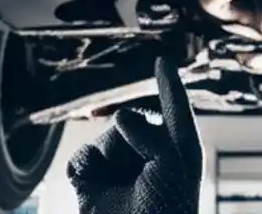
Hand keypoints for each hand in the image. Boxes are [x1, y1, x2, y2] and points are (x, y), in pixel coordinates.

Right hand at [67, 58, 202, 213]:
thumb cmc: (164, 211)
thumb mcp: (171, 166)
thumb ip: (150, 133)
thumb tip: (119, 115)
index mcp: (179, 151)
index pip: (174, 109)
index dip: (168, 84)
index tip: (163, 61)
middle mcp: (150, 154)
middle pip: (134, 119)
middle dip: (133, 140)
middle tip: (142, 178)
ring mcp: (118, 167)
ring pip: (107, 135)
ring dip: (112, 156)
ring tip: (122, 190)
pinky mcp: (90, 180)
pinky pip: (82, 156)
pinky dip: (85, 169)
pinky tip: (94, 191)